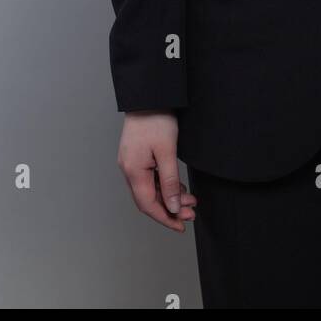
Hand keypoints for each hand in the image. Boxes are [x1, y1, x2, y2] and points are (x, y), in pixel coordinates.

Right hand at [117, 112, 196, 232]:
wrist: (148, 95)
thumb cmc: (157, 119)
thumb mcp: (167, 152)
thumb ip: (170, 182)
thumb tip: (174, 207)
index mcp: (133, 171)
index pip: (148, 205)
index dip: (165, 218)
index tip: (181, 226)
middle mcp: (128, 170)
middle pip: (148, 199)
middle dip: (170, 209)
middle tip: (191, 213)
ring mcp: (131, 162)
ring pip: (150, 189)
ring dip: (169, 197)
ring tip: (190, 201)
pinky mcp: (136, 156)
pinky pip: (149, 178)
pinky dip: (164, 185)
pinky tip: (178, 187)